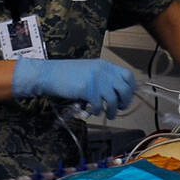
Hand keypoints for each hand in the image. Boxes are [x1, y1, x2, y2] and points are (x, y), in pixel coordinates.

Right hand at [12, 57, 135, 116]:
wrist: (48, 74)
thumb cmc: (66, 74)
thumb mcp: (89, 70)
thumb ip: (102, 77)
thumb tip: (115, 92)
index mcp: (104, 65)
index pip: (128, 76)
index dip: (130, 89)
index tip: (126, 97)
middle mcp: (103, 71)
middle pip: (125, 89)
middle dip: (125, 102)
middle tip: (119, 107)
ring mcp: (96, 80)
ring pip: (113, 100)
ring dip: (112, 111)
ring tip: (109, 115)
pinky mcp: (87, 90)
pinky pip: (99, 105)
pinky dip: (97, 111)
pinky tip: (92, 111)